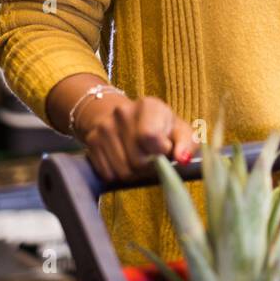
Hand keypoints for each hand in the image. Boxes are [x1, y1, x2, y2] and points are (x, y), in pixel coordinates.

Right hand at [75, 94, 197, 182]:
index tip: (165, 149)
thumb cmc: (160, 127)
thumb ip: (187, 144)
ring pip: (123, 171)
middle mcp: (123, 112)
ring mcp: (104, 127)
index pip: (150, 137)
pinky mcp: (92, 141)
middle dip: (149, 166)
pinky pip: (108, 174)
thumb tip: (183, 160)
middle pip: (138, 160)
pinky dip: (118, 174)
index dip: (160, 151)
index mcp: (149, 105)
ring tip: (140, 159)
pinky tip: (125, 160)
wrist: (124, 117)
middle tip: (153, 158)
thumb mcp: (179, 130)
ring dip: (135, 173)